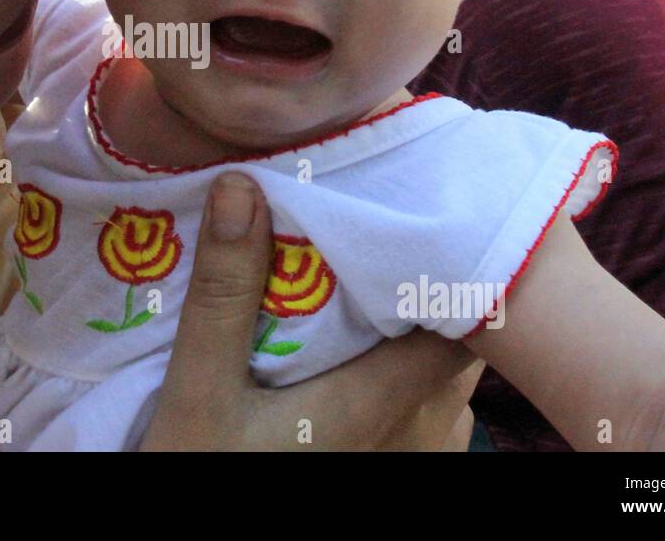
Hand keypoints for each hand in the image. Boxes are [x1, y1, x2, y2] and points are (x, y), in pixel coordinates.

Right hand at [142, 172, 482, 450]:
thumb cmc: (208, 477)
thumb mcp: (199, 392)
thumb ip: (225, 295)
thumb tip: (242, 188)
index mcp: (384, 398)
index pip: (465, 313)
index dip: (453, 259)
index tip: (419, 211)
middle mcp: (419, 428)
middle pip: (458, 337)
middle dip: (432, 284)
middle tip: (387, 230)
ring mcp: (415, 456)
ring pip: (446, 374)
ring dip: (420, 327)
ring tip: (373, 276)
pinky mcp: (398, 470)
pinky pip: (427, 406)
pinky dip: (406, 369)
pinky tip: (358, 345)